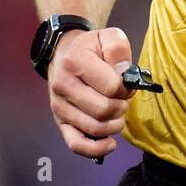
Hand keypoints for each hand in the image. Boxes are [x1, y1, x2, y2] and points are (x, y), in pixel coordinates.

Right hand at [47, 26, 135, 158]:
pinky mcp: (60, 123)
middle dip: (122, 106)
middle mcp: (63, 86)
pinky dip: (96, 149)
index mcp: (75, 62)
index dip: (126, 88)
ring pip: (96, 128)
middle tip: (123, 98)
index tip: (126, 83)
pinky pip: (76, 145)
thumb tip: (124, 75)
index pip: (112, 87)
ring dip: (115, 124)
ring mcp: (59, 107)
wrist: (64, 54)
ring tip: (117, 112)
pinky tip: (110, 143)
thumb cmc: (91, 48)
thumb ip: (119, 50)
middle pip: (104, 110)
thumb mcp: (108, 36)